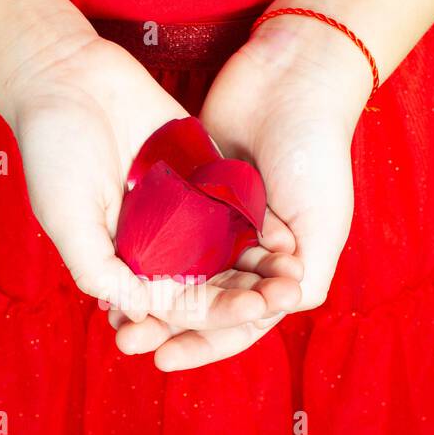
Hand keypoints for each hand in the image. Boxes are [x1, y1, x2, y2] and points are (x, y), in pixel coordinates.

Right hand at [6, 30, 302, 329]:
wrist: (68, 75)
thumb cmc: (54, 149)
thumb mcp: (66, 216)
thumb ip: (98, 267)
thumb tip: (140, 313)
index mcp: (125, 262)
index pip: (176, 304)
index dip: (213, 313)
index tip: (251, 311)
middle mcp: (158, 242)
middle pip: (212, 282)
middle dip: (247, 295)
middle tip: (284, 298)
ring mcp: (183, 208)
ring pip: (230, 250)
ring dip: (261, 266)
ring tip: (293, 273)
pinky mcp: (203, 173)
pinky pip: (239, 205)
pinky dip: (262, 223)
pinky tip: (288, 233)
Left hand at [112, 15, 370, 367]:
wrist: (293, 76)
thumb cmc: (317, 149)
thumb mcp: (324, 221)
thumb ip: (309, 275)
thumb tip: (275, 316)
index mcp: (284, 266)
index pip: (239, 320)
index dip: (202, 342)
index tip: (164, 358)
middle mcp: (248, 249)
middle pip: (201, 302)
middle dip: (164, 325)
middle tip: (127, 339)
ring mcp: (218, 218)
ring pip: (176, 271)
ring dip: (146, 295)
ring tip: (110, 314)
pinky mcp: (192, 187)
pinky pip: (160, 230)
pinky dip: (138, 252)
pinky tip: (109, 268)